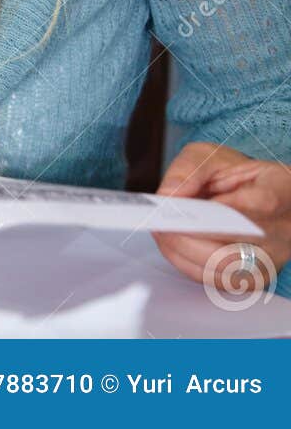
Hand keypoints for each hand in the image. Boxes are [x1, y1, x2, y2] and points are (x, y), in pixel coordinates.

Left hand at [154, 142, 290, 292]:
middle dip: (187, 237)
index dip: (212, 211)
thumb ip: (188, 170)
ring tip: (161, 232)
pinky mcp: (255, 276)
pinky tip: (173, 246)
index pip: (255, 206)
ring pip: (224, 269)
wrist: (258, 194)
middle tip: (159, 223)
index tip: (178, 208)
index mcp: (280, 191)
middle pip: (234, 248)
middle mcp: (283, 231)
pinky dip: (188, 264)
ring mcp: (271, 258)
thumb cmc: (235, 175)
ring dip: (183, 252)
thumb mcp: (211, 156)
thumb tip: (167, 197)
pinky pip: (218, 280)